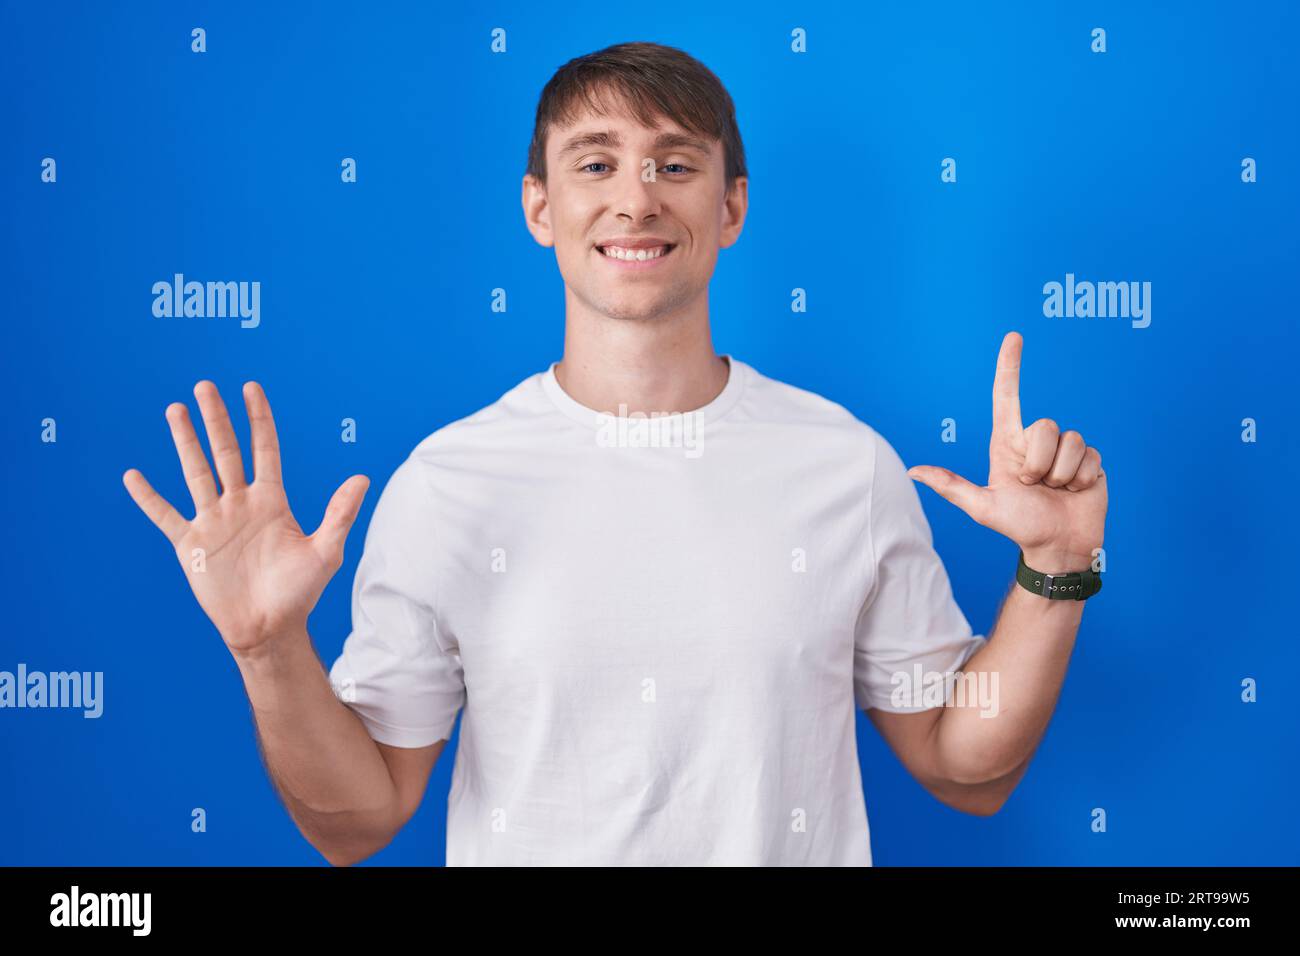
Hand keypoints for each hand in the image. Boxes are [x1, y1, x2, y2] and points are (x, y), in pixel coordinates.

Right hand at [123, 381, 369, 654]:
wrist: (269, 628)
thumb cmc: (299, 593)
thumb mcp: (325, 551)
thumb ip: (339, 514)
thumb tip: (362, 478)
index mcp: (272, 501)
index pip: (265, 450)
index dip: (258, 419)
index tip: (251, 388)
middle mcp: (241, 504)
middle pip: (226, 452)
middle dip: (216, 419)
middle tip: (204, 385)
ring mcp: (214, 521)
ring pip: (196, 472)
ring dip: (185, 442)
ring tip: (175, 410)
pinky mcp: (191, 544)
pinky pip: (165, 516)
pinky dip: (148, 497)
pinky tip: (133, 476)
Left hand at [906, 332, 1106, 572]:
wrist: (1059, 547)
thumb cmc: (1020, 527)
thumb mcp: (983, 506)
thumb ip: (951, 486)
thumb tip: (913, 471)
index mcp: (1007, 444)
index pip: (1006, 398)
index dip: (1009, 367)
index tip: (1013, 337)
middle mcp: (1036, 442)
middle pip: (1044, 426)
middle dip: (1039, 462)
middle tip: (1035, 485)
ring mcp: (1064, 449)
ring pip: (1069, 440)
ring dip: (1061, 474)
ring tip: (1055, 490)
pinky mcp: (1089, 459)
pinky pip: (1090, 455)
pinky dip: (1082, 478)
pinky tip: (1076, 491)